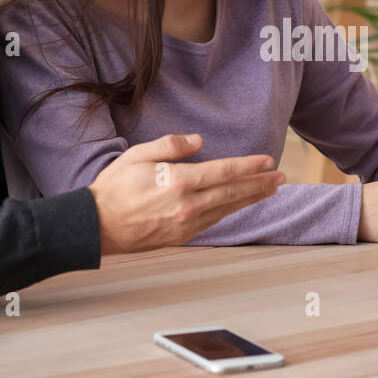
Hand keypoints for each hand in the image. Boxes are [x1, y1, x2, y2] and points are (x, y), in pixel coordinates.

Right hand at [90, 133, 284, 254]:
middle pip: (233, 193)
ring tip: (270, 190)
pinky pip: (213, 221)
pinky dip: (230, 211)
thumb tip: (200, 141)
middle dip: (260, 184)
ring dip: (251, 199)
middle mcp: (187, 205)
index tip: (268, 161)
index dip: (249, 167)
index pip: (224, 173)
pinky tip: (239, 204)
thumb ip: (171, 146)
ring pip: (227, 209)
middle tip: (281, 178)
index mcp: (178, 182)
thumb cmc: (114, 187)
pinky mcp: (181, 236)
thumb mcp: (138, 155)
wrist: (96, 225)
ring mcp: (186, 223)